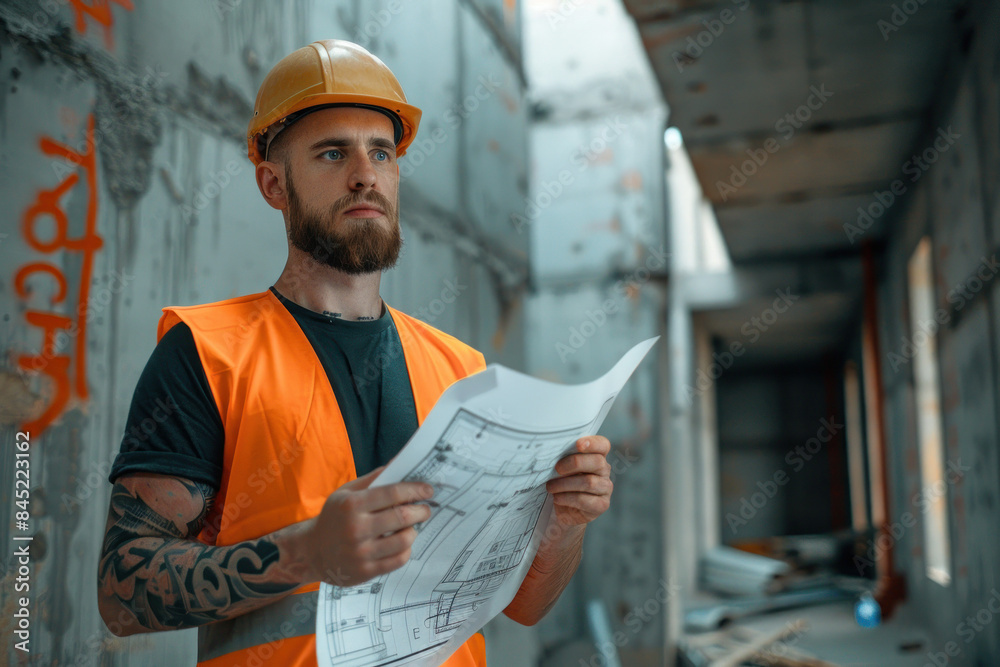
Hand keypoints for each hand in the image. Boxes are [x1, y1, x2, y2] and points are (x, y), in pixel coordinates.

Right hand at [300, 467, 433, 586]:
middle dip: (421, 511)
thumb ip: (372, 480)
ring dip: (414, 531)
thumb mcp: (346, 493)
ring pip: (404, 540)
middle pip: (402, 517)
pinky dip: (405, 549)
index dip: (415, 490)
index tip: (428, 490)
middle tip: (426, 509)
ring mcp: (361, 552)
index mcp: (351, 505)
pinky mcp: (366, 571)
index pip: (392, 493)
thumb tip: (399, 464)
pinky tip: (402, 543)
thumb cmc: (335, 517)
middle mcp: (356, 528)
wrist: (313, 551)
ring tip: (411, 527)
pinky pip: (398, 560)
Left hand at [545, 436, 612, 526]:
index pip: (603, 445)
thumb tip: (551, 450)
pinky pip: (584, 500)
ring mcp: (605, 488)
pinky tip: (557, 498)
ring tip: (550, 486)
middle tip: (557, 468)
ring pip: (589, 482)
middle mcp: (604, 471)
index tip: (578, 444)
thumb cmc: (562, 483)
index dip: (593, 443)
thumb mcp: (561, 468)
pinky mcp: (602, 505)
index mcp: (597, 456)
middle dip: (574, 463)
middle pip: (597, 462)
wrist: (563, 510)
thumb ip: (562, 457)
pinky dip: (567, 498)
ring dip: (565, 484)